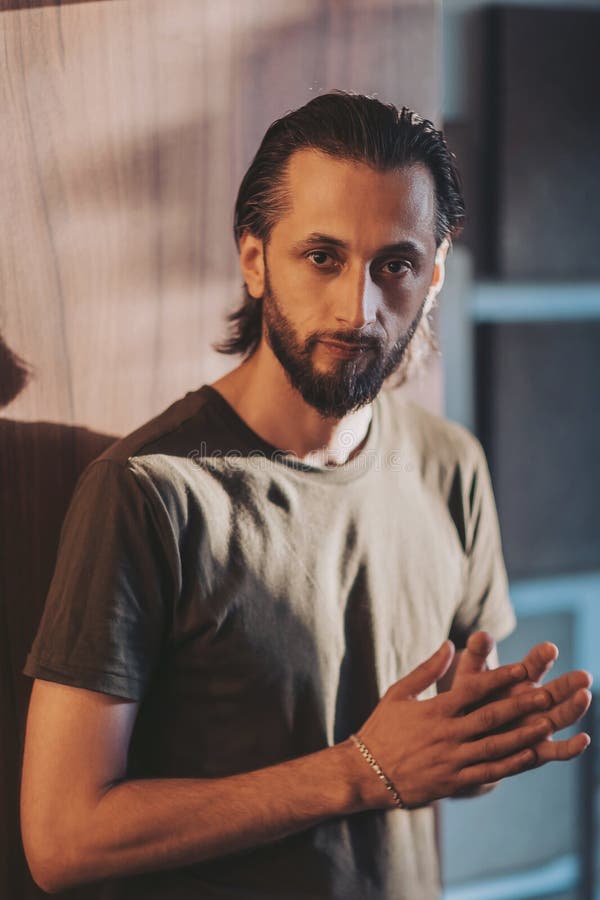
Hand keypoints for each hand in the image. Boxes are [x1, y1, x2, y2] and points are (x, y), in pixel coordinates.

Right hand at [354, 641, 557, 809]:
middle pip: (489, 716)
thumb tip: (449, 644)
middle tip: (544, 694)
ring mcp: (450, 760)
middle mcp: (445, 734)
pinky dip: (510, 764)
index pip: (472, 689)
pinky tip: (529, 755)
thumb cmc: (381, 728)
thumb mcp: (399, 693)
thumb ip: (427, 669)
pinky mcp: (452, 782)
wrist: (364, 773)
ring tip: (545, 724)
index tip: (521, 669)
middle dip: (519, 704)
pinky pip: (486, 773)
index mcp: (434, 710)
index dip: (499, 678)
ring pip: (494, 746)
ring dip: (522, 735)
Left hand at [453, 632, 591, 767]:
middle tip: (583, 676)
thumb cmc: (467, 701)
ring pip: (562, 716)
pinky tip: (584, 740)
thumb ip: (476, 656)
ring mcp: (539, 725)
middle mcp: (535, 700)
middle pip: (556, 690)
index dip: (542, 657)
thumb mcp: (470, 677)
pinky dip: (572, 747)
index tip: (549, 648)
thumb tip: (480, 635)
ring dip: (575, 708)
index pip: (535, 664)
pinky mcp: (538, 751)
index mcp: (521, 678)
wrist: (464, 737)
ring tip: (585, 697)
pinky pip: (558, 751)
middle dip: (569, 683)